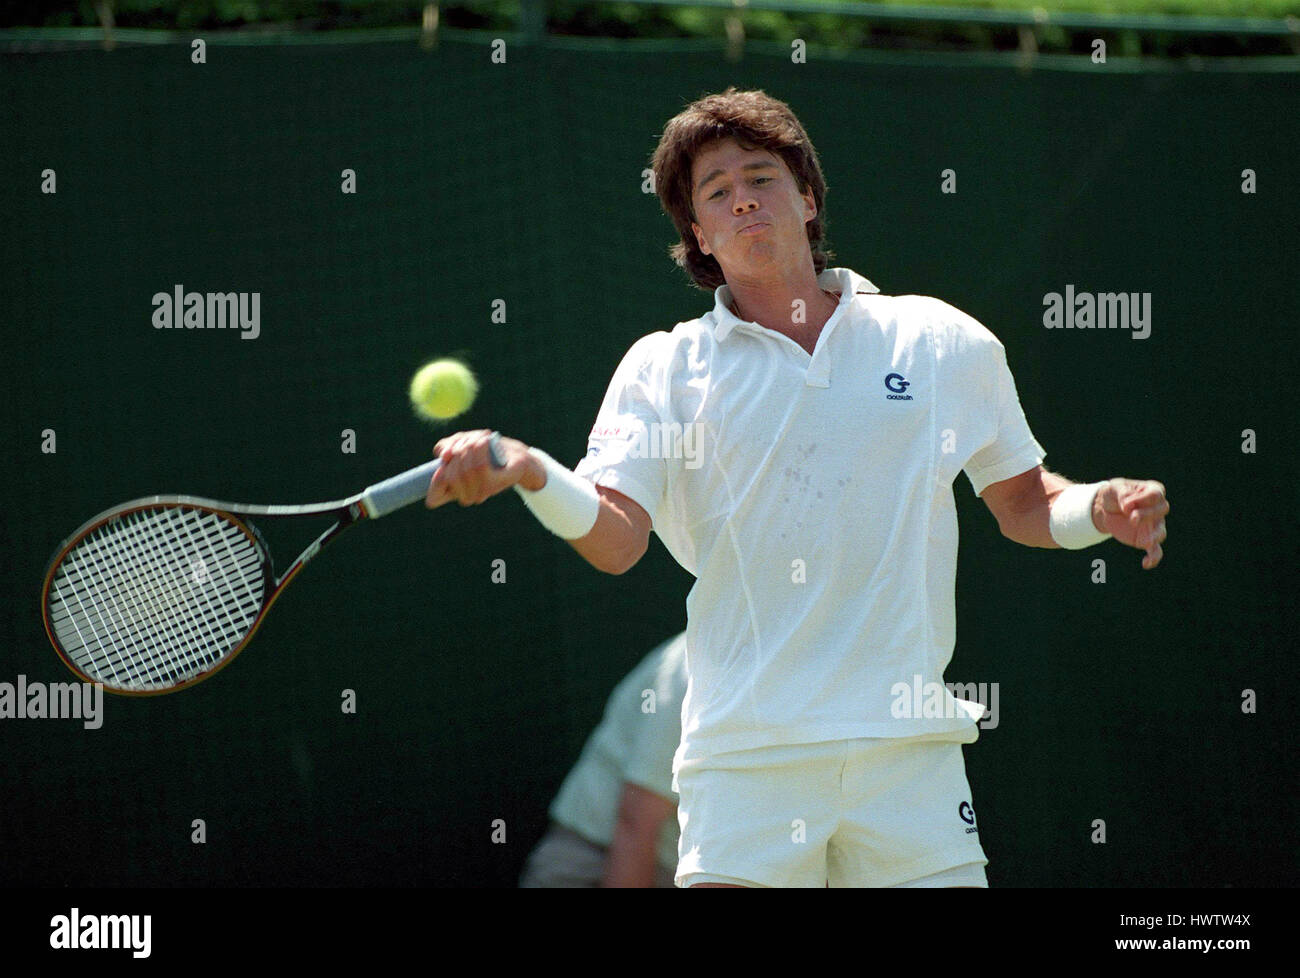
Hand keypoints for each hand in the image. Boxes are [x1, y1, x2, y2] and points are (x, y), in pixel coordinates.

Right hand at [425, 430, 544, 508]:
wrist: (516, 457)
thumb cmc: (487, 454)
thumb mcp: (462, 449)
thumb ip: (446, 450)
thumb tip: (443, 454)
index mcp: (459, 494)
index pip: (435, 497)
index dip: (436, 480)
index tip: (445, 456)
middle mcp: (471, 497)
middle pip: (451, 477)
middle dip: (455, 454)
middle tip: (467, 440)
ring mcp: (486, 491)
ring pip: (466, 469)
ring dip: (468, 448)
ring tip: (476, 438)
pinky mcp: (501, 481)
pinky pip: (481, 466)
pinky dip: (479, 449)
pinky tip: (483, 440)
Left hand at [1093, 478, 1168, 569]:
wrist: (1106, 509)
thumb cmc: (1114, 494)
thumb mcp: (1114, 488)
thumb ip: (1123, 494)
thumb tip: (1128, 506)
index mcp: (1153, 491)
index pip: (1155, 494)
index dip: (1142, 500)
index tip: (1125, 505)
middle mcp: (1158, 509)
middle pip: (1161, 511)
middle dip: (1147, 515)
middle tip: (1132, 518)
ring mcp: (1154, 525)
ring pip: (1161, 531)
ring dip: (1154, 536)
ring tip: (1146, 542)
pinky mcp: (1147, 539)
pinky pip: (1155, 551)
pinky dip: (1153, 558)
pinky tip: (1146, 564)